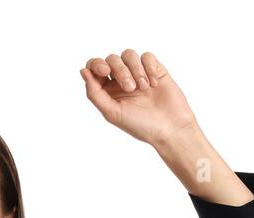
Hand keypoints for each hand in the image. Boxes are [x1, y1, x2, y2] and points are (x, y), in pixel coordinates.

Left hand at [80, 50, 197, 145]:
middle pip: (112, 59)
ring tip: (143, 88)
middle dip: (120, 70)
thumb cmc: (140, 125)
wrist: (170, 128)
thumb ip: (94, 93)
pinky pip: (147, 56)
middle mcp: (121, 80)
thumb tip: (83, 71)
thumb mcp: (112, 113)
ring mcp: (139, 73)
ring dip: (135, 69)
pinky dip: (149, 67)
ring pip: (129, 54)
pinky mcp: (155, 69)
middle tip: (130, 88)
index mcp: (108, 90)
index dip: (97, 64)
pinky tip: (154, 84)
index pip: (95, 68)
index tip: (105, 72)